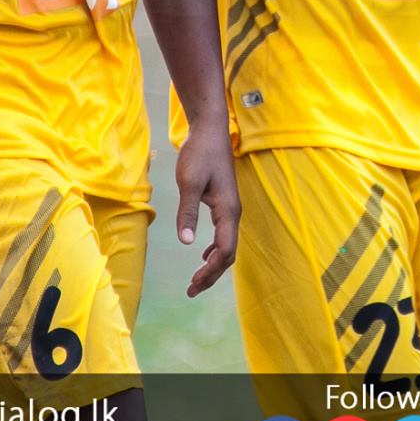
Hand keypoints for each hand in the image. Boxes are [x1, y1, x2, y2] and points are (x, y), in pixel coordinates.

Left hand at [173, 129, 239, 297]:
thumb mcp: (189, 182)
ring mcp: (230, 208)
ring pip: (226, 244)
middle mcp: (233, 212)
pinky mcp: (224, 202)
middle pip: (228, 253)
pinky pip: (223, 234)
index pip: (225, 250)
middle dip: (212, 274)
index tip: (193, 284)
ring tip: (196, 280)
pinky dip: (215, 249)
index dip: (211, 270)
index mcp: (228, 210)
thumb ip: (188, 212)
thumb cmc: (200, 153)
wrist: (210, 130)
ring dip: (213, 264)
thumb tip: (186, 242)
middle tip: (192, 290)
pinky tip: (203, 253)